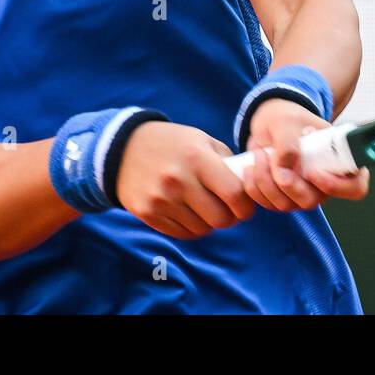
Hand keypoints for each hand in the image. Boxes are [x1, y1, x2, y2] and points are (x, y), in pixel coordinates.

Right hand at [116, 121, 256, 238]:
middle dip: (230, 217)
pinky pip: (182, 234)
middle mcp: (178, 181)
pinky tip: (188, 212)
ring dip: (209, 223)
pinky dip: (191, 228)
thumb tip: (250, 188)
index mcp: (197, 158)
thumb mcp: (201, 140)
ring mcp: (161, 199)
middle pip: (220, 218)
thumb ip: (227, 163)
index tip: (245, 205)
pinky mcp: (148, 213)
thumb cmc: (173, 143)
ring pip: (202, 230)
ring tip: (204, 207)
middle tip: (227, 209)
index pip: (234, 194)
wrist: (124, 148)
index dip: (246, 205)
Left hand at [242, 98, 369, 211]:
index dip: (337, 187)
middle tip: (270, 156)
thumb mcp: (286, 121)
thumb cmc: (286, 117)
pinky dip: (254, 186)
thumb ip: (288, 145)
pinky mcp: (282, 197)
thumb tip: (284, 173)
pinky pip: (267, 204)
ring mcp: (304, 192)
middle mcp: (325, 182)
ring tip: (259, 153)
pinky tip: (252, 165)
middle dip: (285, 182)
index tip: (313, 172)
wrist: (269, 121)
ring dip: (264, 180)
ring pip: (285, 204)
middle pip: (310, 200)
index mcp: (339, 160)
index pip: (355, 187)